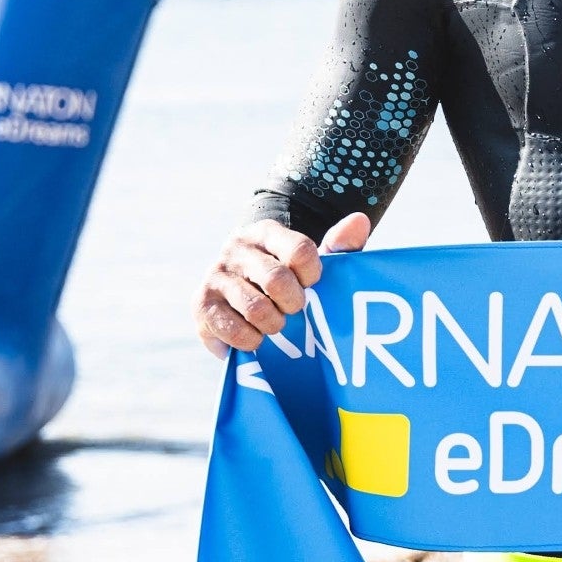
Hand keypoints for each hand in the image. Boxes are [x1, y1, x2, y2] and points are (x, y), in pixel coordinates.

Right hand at [194, 213, 370, 356]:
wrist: (245, 301)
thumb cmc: (289, 281)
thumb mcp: (315, 264)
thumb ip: (340, 245)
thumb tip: (360, 221)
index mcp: (266, 232)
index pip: (300, 251)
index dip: (313, 276)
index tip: (312, 285)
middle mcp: (237, 248)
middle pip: (277, 280)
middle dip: (294, 304)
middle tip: (294, 310)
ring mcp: (216, 274)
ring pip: (256, 308)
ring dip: (273, 325)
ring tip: (275, 324)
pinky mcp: (201, 304)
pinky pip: (234, 330)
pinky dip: (251, 340)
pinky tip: (254, 337)